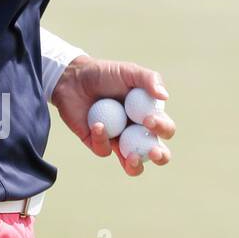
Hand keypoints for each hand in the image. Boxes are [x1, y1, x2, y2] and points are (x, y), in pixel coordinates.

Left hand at [50, 55, 174, 176]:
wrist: (73, 78)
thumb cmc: (104, 73)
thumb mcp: (129, 71)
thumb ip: (149, 79)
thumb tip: (165, 96)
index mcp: (149, 115)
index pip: (165, 129)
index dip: (162, 128)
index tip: (149, 120)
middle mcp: (136, 132)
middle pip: (156, 153)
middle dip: (160, 156)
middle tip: (153, 152)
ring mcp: (117, 140)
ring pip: (133, 164)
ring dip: (135, 166)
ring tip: (131, 158)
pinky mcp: (98, 144)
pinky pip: (104, 150)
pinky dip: (102, 139)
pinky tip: (97, 124)